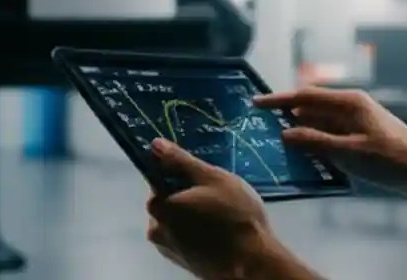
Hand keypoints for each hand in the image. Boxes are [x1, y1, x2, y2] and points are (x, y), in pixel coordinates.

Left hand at [145, 138, 313, 279]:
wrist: (251, 263)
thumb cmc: (234, 215)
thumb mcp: (212, 178)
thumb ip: (181, 161)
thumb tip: (155, 144)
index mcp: (159, 206)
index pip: (159, 180)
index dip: (181, 174)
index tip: (202, 176)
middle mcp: (157, 229)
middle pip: (168, 202)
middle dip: (188, 195)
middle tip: (217, 194)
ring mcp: (169, 249)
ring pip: (178, 220)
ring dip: (193, 214)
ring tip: (221, 212)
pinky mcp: (183, 262)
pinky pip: (186, 237)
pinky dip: (197, 231)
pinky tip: (219, 229)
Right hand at [253, 87, 406, 206]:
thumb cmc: (390, 159)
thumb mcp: (349, 152)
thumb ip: (316, 142)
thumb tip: (285, 133)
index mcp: (349, 102)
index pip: (305, 96)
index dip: (278, 99)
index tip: (254, 103)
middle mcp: (351, 107)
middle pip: (311, 108)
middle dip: (286, 116)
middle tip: (259, 127)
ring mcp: (356, 122)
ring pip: (320, 123)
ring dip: (300, 132)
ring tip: (273, 143)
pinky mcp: (361, 137)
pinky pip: (330, 136)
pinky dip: (315, 143)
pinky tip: (302, 156)